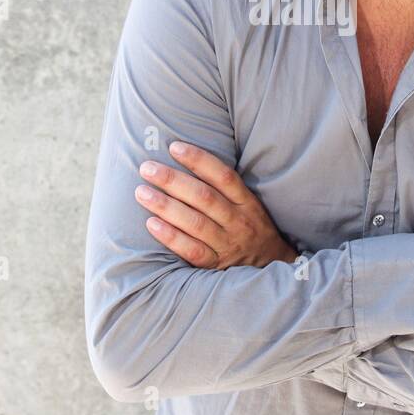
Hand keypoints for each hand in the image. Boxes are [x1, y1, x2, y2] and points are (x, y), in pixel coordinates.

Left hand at [135, 141, 299, 269]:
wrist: (272, 266)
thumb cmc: (251, 228)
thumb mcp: (249, 204)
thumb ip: (225, 187)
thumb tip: (188, 159)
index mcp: (247, 202)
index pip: (223, 176)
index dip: (199, 160)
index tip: (174, 147)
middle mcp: (238, 222)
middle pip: (204, 198)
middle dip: (173, 181)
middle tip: (147, 168)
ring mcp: (227, 244)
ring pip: (195, 223)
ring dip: (166, 206)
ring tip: (142, 193)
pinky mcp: (216, 265)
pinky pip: (192, 251)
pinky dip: (171, 237)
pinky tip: (151, 224)